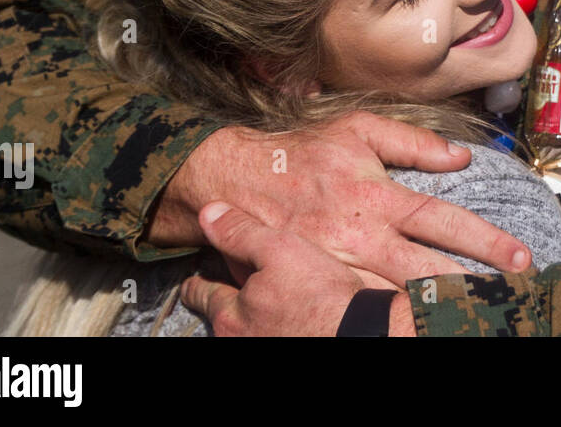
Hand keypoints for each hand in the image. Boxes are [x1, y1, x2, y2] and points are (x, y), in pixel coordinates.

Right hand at [145, 112, 531, 283]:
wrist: (232, 180)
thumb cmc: (302, 151)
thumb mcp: (357, 129)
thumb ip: (412, 142)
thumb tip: (461, 157)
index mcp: (377, 195)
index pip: (442, 221)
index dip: (484, 240)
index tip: (518, 259)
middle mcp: (360, 235)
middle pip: (425, 271)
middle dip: (466, 289)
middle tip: (507, 302)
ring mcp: (336, 265)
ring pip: (391, 296)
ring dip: (429, 310)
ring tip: (469, 319)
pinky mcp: (313, 283)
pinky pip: (355, 304)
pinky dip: (384, 316)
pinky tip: (410, 326)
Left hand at [180, 201, 415, 335]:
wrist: (364, 333)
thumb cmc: (321, 296)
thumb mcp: (280, 250)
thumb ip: (241, 233)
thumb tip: (207, 213)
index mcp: (230, 317)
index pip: (201, 295)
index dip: (198, 282)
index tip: (197, 278)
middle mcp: (241, 341)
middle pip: (223, 315)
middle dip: (228, 300)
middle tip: (235, 286)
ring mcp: (266, 349)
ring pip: (250, 329)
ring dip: (256, 315)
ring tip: (270, 300)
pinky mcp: (296, 346)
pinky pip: (276, 334)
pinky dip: (279, 325)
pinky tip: (295, 316)